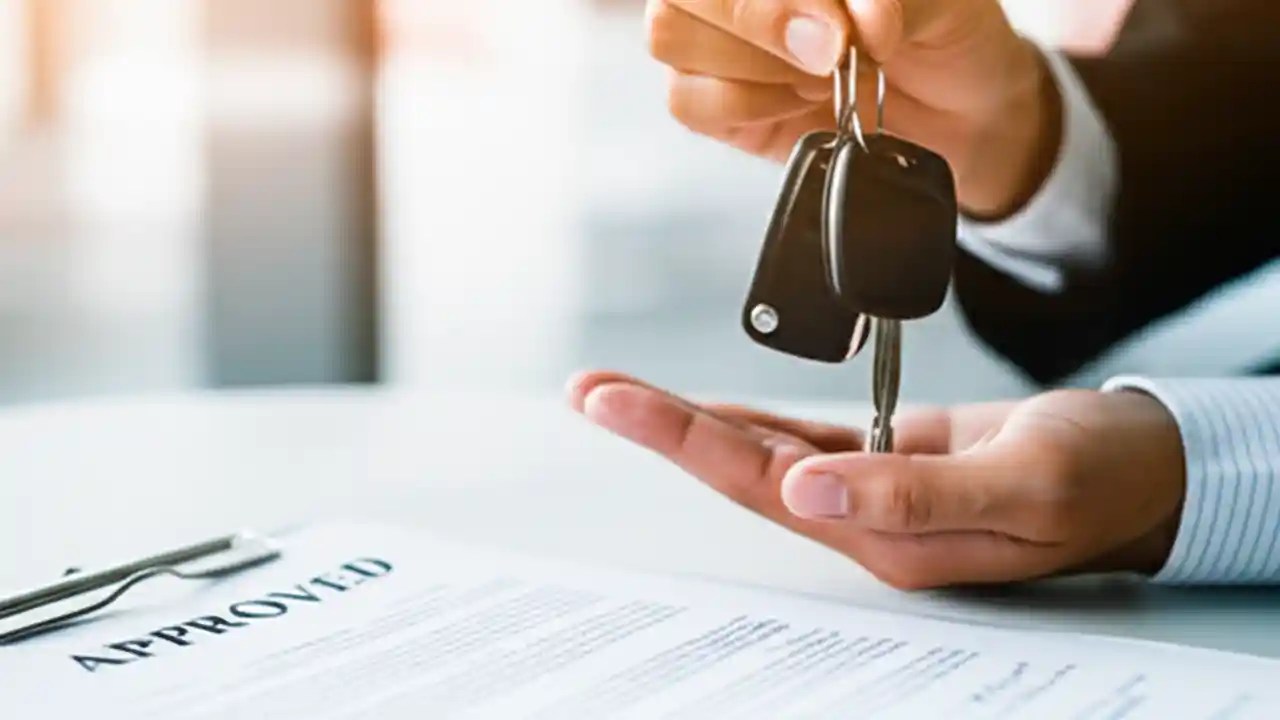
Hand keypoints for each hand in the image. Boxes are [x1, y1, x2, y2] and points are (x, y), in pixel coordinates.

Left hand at [568, 371, 1185, 588]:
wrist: (1132, 470)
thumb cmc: (1092, 479)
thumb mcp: (1020, 486)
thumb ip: (914, 496)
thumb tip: (806, 493)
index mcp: (883, 535)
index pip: (757, 484)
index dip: (681, 438)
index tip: (614, 403)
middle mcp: (860, 518)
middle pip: (737, 467)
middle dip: (658, 426)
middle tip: (588, 391)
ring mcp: (866, 490)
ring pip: (758, 452)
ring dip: (688, 422)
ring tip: (618, 396)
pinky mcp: (882, 460)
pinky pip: (799, 438)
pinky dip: (748, 418)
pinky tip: (703, 410)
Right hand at [646, 0, 1061, 216]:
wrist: (961, 107)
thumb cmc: (943, 33)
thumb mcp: (941, 3)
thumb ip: (893, 0)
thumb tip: (864, 21)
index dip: (773, 2)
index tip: (841, 33)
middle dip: (762, 27)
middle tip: (834, 58)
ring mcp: (717, 41)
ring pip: (672, 38)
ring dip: (757, 67)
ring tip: (822, 77)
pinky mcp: (716, 104)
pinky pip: (687, 101)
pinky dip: (748, 105)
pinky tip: (799, 103)